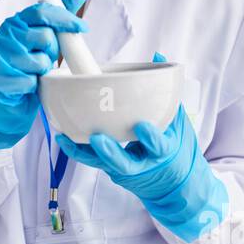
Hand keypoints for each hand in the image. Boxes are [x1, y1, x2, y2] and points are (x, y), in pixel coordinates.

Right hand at [0, 0, 89, 149]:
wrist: (0, 96)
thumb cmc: (23, 63)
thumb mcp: (40, 36)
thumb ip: (58, 16)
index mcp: (15, 23)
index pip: (43, 12)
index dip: (65, 19)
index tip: (82, 28)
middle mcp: (6, 36)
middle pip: (46, 37)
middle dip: (52, 51)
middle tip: (43, 57)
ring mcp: (0, 57)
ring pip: (41, 62)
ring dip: (42, 71)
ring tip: (32, 72)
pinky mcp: (1, 79)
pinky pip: (31, 82)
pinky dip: (33, 86)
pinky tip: (24, 85)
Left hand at [54, 51, 227, 240]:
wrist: (175, 187)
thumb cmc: (178, 149)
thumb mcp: (180, 122)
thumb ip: (168, 92)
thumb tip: (158, 56)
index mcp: (164, 151)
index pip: (159, 146)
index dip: (151, 138)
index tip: (142, 126)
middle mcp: (143, 164)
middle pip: (124, 163)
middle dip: (110, 152)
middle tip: (97, 138)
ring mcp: (125, 171)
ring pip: (103, 164)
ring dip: (84, 151)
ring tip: (66, 137)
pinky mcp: (112, 172)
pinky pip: (93, 162)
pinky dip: (77, 151)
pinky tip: (63, 138)